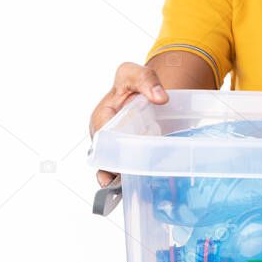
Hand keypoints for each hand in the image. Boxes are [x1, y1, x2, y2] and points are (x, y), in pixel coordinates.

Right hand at [89, 62, 168, 185]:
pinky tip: (146, 187)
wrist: (151, 94)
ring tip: (135, 187)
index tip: (123, 160)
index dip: (111, 150)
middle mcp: (105, 137)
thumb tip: (160, 97)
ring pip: (114, 171)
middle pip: (105, 160)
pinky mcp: (128, 157)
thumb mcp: (137, 74)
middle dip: (114, 171)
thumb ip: (146, 80)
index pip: (102, 138)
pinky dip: (133, 181)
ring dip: (122, 180)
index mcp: (101, 118)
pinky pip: (127, 173)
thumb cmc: (137, 83)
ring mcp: (116, 149)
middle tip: (129, 179)